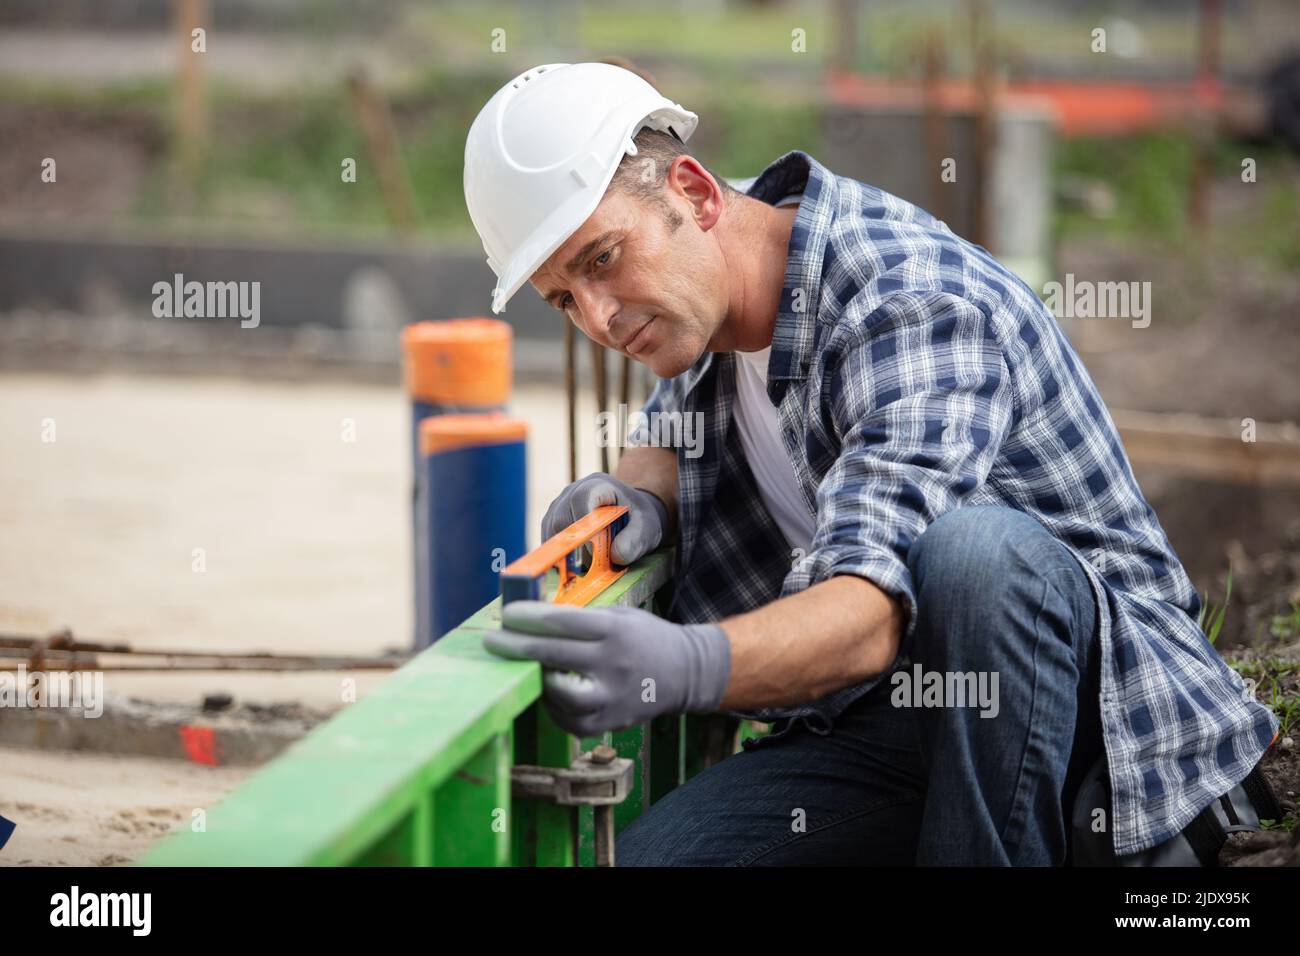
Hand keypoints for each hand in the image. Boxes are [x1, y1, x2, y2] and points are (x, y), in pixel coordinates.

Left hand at [484, 601, 730, 736]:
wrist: (683, 672)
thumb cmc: (643, 637)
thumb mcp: (618, 616)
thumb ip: (579, 619)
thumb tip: (530, 618)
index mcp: (615, 631)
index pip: (563, 622)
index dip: (529, 618)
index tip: (506, 614)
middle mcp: (613, 665)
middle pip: (554, 656)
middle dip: (516, 647)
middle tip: (491, 640)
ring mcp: (611, 698)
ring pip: (558, 694)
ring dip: (535, 678)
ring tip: (523, 666)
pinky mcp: (608, 723)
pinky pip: (567, 718)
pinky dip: (551, 703)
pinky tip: (547, 689)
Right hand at [541, 472, 667, 565]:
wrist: (630, 515)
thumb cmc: (638, 519)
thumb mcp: (647, 529)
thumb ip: (635, 541)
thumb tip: (616, 555)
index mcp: (599, 485)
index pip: (582, 498)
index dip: (583, 522)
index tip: (592, 548)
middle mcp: (573, 491)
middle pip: (562, 517)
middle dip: (574, 545)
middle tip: (592, 566)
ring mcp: (559, 505)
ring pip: (551, 530)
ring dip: (565, 551)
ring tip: (587, 566)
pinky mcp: (552, 520)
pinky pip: (548, 538)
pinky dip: (558, 554)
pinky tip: (575, 565)